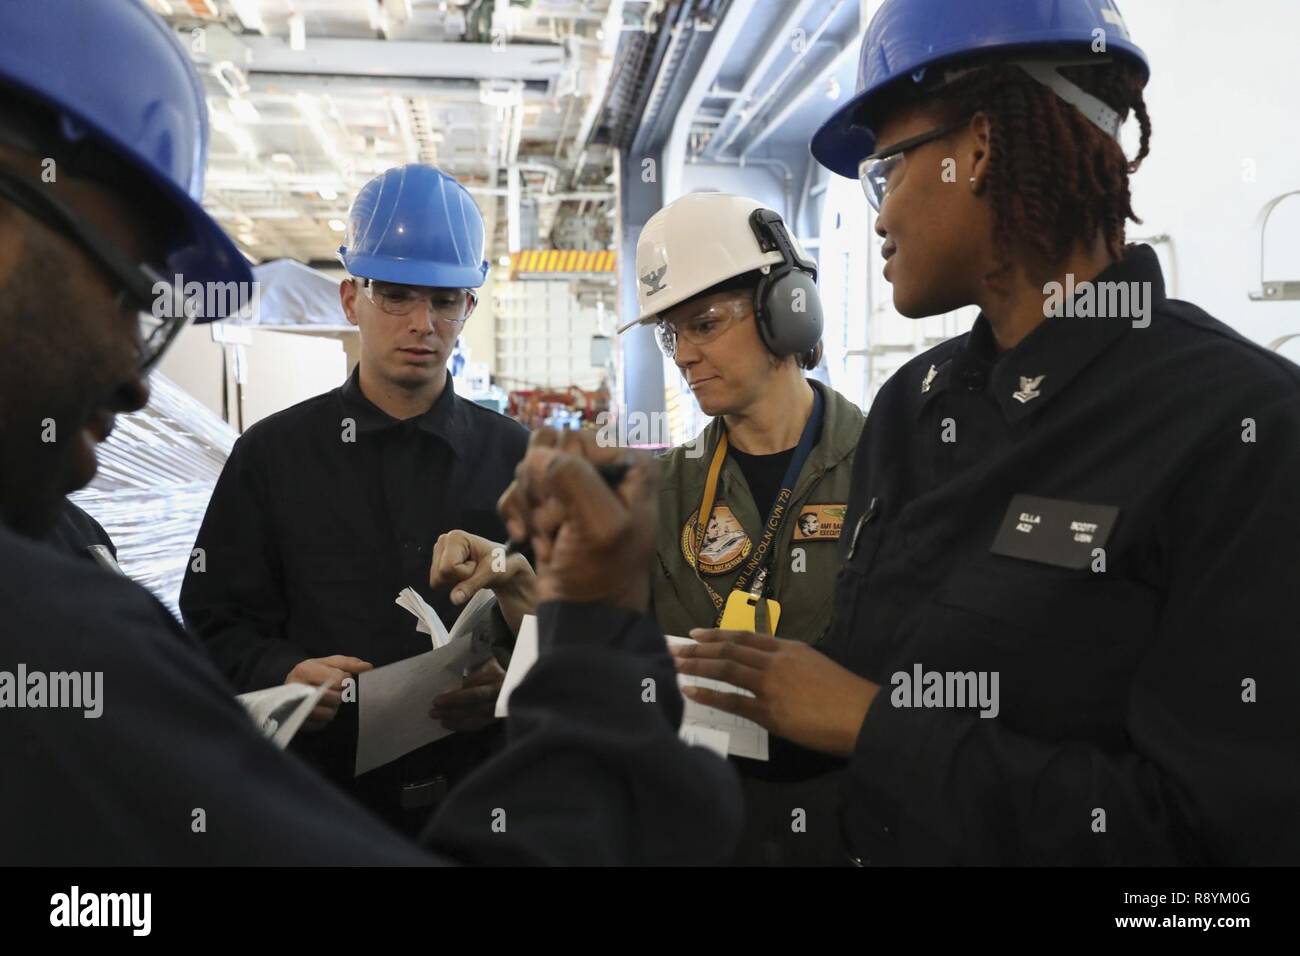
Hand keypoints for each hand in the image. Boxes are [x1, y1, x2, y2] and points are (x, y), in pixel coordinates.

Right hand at [285, 655, 372, 730]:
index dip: (345, 680)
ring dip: (333, 707)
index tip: (341, 679)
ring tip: (329, 700)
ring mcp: (295, 707)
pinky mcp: (298, 722)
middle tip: (335, 691)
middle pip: (334, 698)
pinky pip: (321, 724)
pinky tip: (321, 709)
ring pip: (328, 713)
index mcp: (305, 670)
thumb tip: (368, 667)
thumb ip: (349, 664)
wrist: (291, 688)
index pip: (337, 680)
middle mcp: (297, 689)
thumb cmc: (314, 673)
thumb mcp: (330, 663)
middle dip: (340, 694)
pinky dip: (325, 718)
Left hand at [429, 658, 505, 732]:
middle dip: (452, 709)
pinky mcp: (492, 718)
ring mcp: (496, 710)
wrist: (511, 679)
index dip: (455, 697)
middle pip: (474, 706)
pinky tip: (447, 723)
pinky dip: (460, 725)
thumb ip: (470, 675)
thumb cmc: (493, 670)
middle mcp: (497, 698)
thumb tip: (448, 686)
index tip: (437, 700)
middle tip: (433, 711)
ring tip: (437, 718)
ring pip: (474, 718)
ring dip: (454, 719)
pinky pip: (476, 725)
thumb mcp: (484, 665)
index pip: (474, 692)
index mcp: (496, 681)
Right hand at [430, 529, 535, 633]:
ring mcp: (440, 552)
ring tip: (471, 570)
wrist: (505, 564)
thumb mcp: (490, 574)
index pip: (448, 568)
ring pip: (437, 581)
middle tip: (475, 568)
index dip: (465, 573)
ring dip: (456, 581)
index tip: (479, 564)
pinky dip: (453, 583)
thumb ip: (471, 586)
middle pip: (439, 575)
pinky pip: (438, 583)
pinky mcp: (439, 562)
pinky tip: (465, 573)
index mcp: (455, 537)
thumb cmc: (502, 563)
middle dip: (459, 578)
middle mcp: (444, 541)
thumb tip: (455, 599)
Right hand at [497, 428, 656, 613]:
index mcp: (628, 462)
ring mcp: (574, 486)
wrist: (583, 615)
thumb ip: (572, 478)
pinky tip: (531, 542)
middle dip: (544, 492)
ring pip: (528, 469)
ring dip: (532, 509)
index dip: (562, 474)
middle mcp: (603, 467)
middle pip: (547, 448)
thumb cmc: (602, 572)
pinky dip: (517, 516)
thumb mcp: (600, 524)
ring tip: (551, 537)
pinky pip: (517, 490)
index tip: (570, 511)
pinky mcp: (549, 505)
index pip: (572, 438)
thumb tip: (535, 456)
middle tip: (560, 524)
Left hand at [671, 629, 878, 756]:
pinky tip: (691, 692)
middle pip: (729, 649)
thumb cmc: (846, 695)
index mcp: (789, 648)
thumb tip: (769, 670)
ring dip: (697, 665)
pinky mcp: (770, 711)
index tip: (695, 634)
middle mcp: (776, 660)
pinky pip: (733, 700)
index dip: (717, 635)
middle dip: (697, 648)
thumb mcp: (817, 666)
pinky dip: (709, 695)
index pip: (745, 637)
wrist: (863, 715)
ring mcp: (771, 684)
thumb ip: (791, 664)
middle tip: (672, 648)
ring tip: (673, 664)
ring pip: (726, 668)